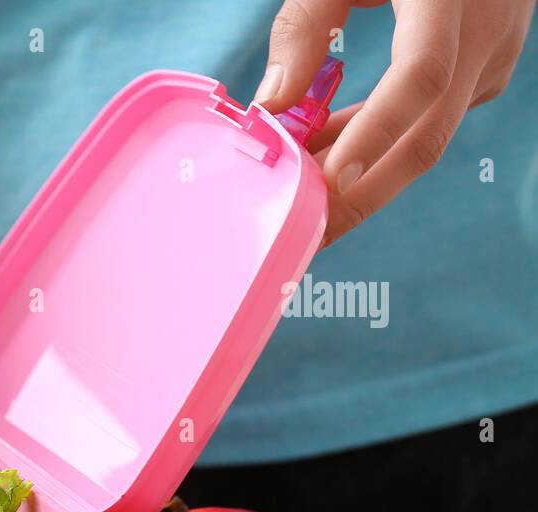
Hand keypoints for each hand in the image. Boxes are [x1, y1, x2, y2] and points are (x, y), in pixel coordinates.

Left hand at [256, 0, 534, 244]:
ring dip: (363, 171)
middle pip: (426, 135)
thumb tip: (272, 103)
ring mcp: (493, 58)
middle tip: (305, 237)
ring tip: (299, 197)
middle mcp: (485, 34)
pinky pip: (428, 120)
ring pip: (425, 136)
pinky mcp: (486, 70)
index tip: (332, 181)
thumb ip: (305, 22)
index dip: (377, 133)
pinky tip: (327, 155)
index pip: (421, 76)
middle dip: (362, 195)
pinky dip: (378, 144)